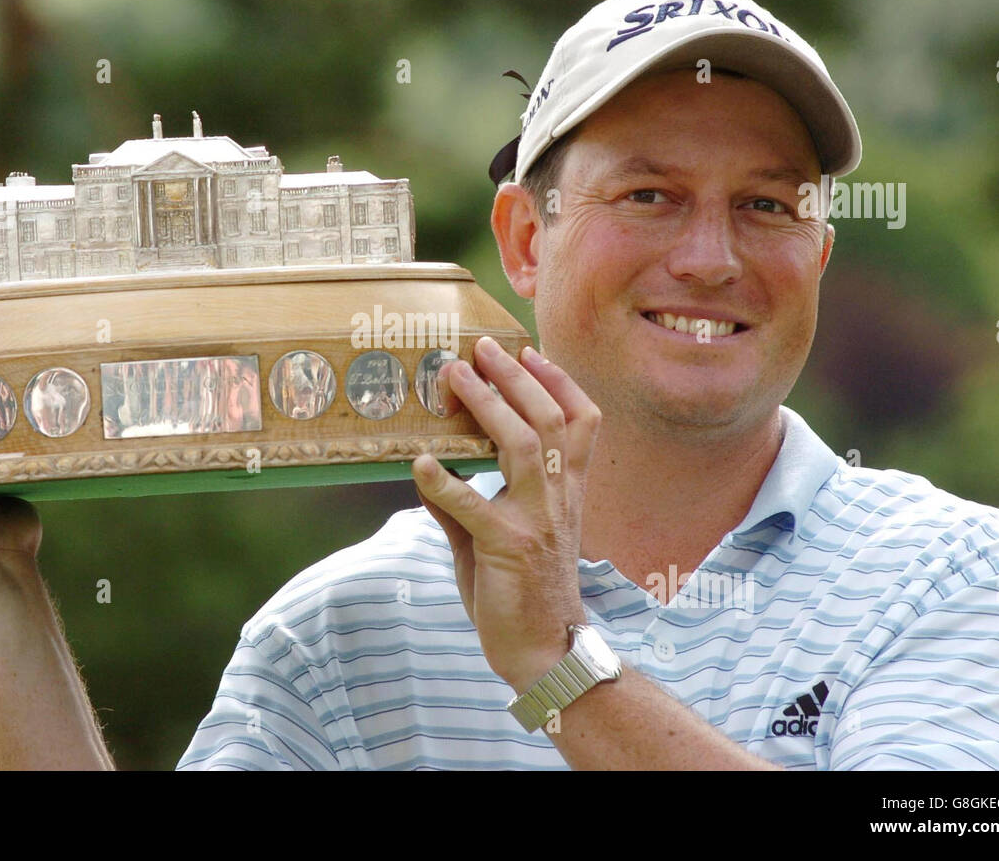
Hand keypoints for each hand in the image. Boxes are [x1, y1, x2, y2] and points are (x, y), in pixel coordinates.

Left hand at [412, 336, 601, 692]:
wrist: (546, 650)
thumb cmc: (522, 592)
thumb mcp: (497, 539)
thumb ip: (466, 505)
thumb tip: (429, 470)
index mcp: (565, 492)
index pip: (580, 422)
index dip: (558, 381)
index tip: (530, 350)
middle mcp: (558, 497)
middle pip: (546, 419)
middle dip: (514, 376)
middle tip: (480, 347)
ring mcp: (536, 520)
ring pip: (520, 444)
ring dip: (486, 404)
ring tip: (454, 376)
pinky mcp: (508, 547)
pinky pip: (474, 506)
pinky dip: (444, 483)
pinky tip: (419, 463)